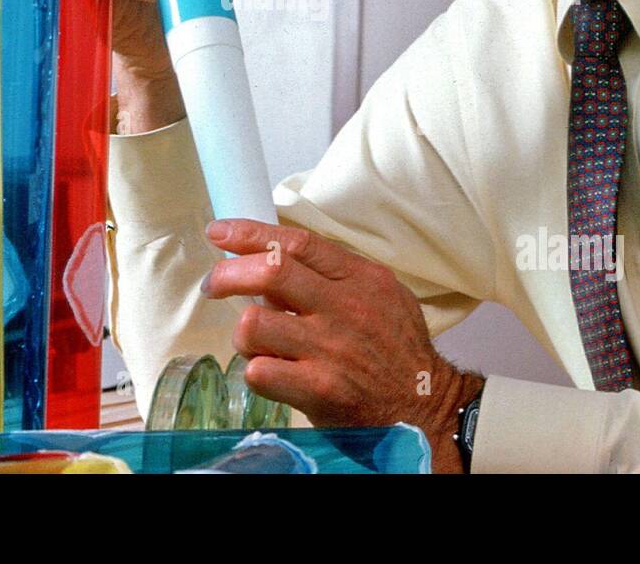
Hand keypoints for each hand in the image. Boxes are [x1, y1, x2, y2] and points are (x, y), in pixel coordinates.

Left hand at [202, 219, 484, 472]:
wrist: (426, 407)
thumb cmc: (398, 351)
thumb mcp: (382, 295)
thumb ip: (335, 277)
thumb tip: (275, 266)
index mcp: (360, 279)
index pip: (297, 242)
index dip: (250, 233)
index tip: (220, 232)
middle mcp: (344, 308)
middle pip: (270, 272)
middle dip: (228, 273)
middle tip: (214, 285)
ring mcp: (330, 349)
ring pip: (254, 324)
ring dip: (243, 332)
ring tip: (253, 342)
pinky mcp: (319, 389)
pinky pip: (260, 371)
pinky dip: (255, 371)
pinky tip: (270, 373)